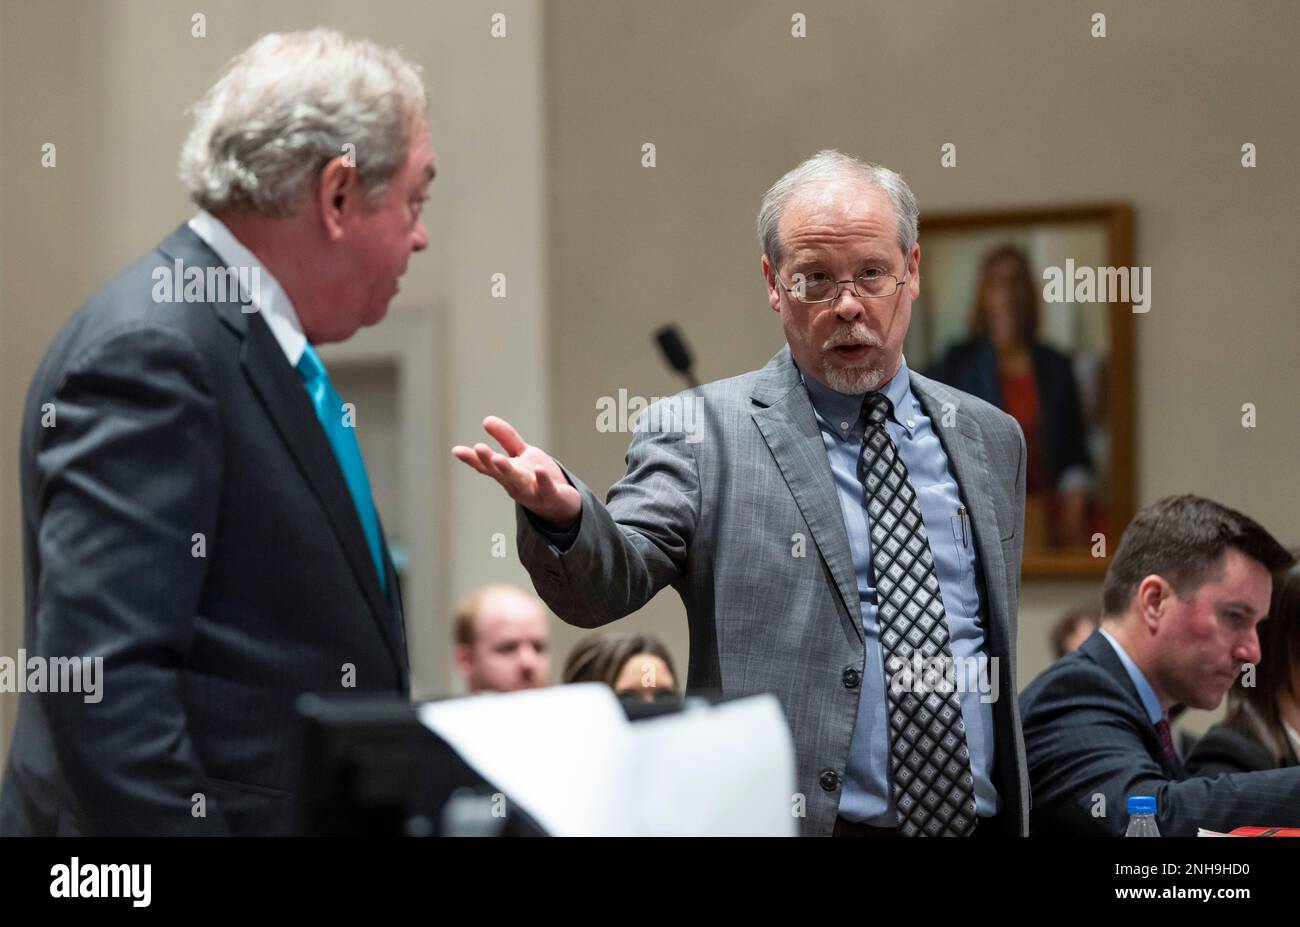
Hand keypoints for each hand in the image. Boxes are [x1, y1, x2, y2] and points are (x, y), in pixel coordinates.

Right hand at [452, 416, 581, 527]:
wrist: (562, 504)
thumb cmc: (537, 479)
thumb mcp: (521, 455)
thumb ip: (506, 439)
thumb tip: (486, 420)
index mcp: (506, 474)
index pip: (487, 466)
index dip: (472, 458)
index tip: (456, 450)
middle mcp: (515, 484)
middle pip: (501, 473)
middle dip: (489, 461)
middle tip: (479, 448)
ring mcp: (532, 492)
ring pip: (519, 482)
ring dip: (508, 471)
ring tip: (499, 458)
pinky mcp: (551, 496)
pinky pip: (547, 489)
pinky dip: (543, 481)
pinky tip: (540, 470)